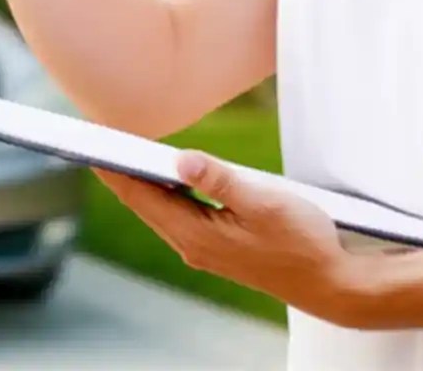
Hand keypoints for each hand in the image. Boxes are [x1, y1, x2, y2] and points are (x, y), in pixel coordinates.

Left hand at [97, 151, 374, 325]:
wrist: (333, 283)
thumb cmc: (305, 241)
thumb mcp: (266, 202)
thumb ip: (221, 180)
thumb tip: (181, 158)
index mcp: (195, 234)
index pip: (139, 195)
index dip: (112, 167)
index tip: (89, 143)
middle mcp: (191, 245)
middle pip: (142, 202)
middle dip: (118, 171)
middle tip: (94, 138)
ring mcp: (202, 248)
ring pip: (158, 209)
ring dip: (139, 181)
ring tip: (119, 150)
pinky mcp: (216, 246)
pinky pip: (176, 214)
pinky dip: (163, 192)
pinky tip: (163, 174)